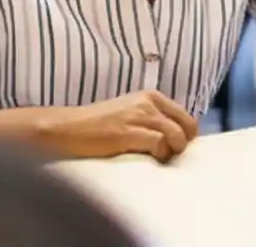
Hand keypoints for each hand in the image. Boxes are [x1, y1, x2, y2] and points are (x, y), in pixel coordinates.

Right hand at [41, 90, 198, 163]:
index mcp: (151, 96)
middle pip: (186, 125)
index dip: (187, 135)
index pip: (185, 116)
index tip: (177, 148)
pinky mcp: (127, 132)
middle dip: (183, 144)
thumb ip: (151, 119)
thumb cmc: (98, 125)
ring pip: (175, 134)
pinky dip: (159, 154)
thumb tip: (175, 137)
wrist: (68, 128)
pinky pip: (158, 143)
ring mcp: (138, 116)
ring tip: (159, 159)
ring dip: (172, 151)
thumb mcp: (130, 113)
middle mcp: (148, 102)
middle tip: (170, 156)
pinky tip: (149, 160)